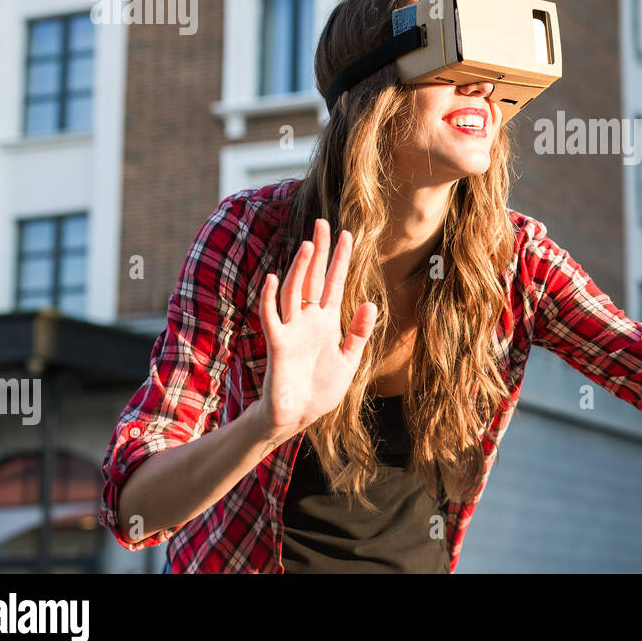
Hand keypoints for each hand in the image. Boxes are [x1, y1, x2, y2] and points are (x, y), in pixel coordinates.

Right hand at [254, 218, 377, 442]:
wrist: (298, 417)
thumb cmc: (320, 390)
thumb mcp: (349, 360)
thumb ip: (359, 333)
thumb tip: (371, 302)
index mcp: (327, 322)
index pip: (334, 283)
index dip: (340, 260)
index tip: (347, 234)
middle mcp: (308, 320)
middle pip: (313, 278)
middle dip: (319, 252)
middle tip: (322, 223)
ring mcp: (292, 330)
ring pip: (294, 291)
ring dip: (300, 268)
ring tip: (309, 244)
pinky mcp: (278, 344)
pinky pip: (271, 317)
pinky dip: (270, 297)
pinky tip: (274, 277)